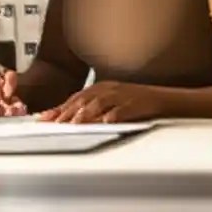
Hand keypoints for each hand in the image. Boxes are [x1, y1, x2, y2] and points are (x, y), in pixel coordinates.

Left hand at [38, 81, 160, 123]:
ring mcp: (124, 96)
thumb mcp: (112, 102)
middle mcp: (110, 89)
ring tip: (75, 123)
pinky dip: (114, 115)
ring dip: (87, 113)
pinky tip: (107, 122)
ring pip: (101, 103)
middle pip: (85, 100)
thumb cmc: (137, 104)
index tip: (44, 119)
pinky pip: (124, 109)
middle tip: (55, 124)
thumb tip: (69, 120)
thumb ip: (91, 109)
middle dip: (68, 112)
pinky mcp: (138, 104)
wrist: (166, 100)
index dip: (59, 108)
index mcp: (103, 88)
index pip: (76, 98)